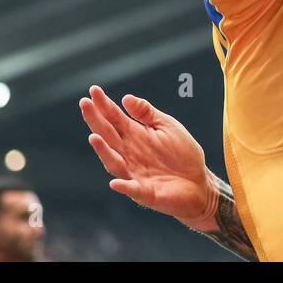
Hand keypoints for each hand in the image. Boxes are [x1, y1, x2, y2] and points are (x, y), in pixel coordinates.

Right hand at [79, 86, 216, 231]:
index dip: (103, 104)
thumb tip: (126, 97)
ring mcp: (134, 173)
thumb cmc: (182, 153)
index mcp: (135, 134)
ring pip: (114, 162)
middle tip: (84, 104)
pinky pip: (132, 189)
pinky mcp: (145, 192)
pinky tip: (115, 183)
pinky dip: (123, 186)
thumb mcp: (167, 127)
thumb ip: (147, 114)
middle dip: (95, 120)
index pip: (114, 117)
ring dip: (103, 151)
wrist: (198, 182)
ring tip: (94, 137)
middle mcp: (128, 153)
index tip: (93, 90)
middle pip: (108, 135)